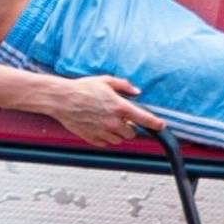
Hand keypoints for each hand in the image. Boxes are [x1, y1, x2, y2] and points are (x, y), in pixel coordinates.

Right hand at [45, 72, 163, 151]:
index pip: (144, 119)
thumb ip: (124, 86)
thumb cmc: (82, 89)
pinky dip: (106, 137)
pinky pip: (106, 142)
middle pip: (132, 133)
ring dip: (118, 133)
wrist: (62, 99)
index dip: (155, 124)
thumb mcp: (105, 81)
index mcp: (119, 107)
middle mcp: (113, 122)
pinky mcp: (93, 138)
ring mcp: (103, 132)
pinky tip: (98, 126)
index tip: (161, 126)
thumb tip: (137, 92)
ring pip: (119, 139)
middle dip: (130, 127)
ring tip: (107, 121)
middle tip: (121, 118)